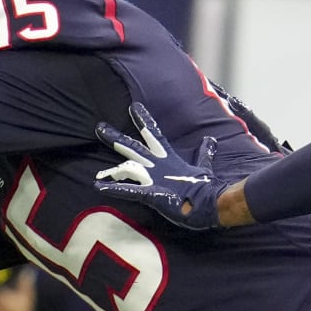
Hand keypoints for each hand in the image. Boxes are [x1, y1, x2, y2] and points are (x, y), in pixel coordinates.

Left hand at [94, 103, 226, 229]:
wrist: (214, 203)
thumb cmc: (208, 188)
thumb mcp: (204, 167)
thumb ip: (204, 153)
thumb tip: (210, 139)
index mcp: (169, 159)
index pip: (154, 134)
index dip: (143, 120)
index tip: (133, 107)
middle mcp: (158, 166)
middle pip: (133, 147)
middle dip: (116, 137)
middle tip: (99, 126)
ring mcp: (154, 179)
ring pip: (127, 168)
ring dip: (111, 170)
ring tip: (97, 173)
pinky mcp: (153, 194)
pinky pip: (129, 190)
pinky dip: (113, 188)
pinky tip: (98, 186)